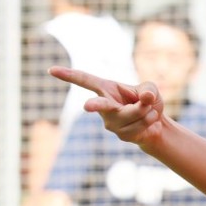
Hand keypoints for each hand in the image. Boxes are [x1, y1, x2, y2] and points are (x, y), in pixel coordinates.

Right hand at [50, 68, 172, 147]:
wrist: (155, 125)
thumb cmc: (147, 101)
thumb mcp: (149, 88)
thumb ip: (148, 90)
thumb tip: (146, 98)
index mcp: (106, 89)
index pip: (85, 80)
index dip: (68, 75)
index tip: (50, 70)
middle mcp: (105, 107)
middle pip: (99, 105)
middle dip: (94, 105)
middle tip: (86, 107)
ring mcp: (111, 123)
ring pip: (135, 113)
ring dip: (149, 110)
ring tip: (149, 111)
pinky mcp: (122, 136)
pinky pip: (142, 124)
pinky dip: (152, 120)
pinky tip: (149, 123)